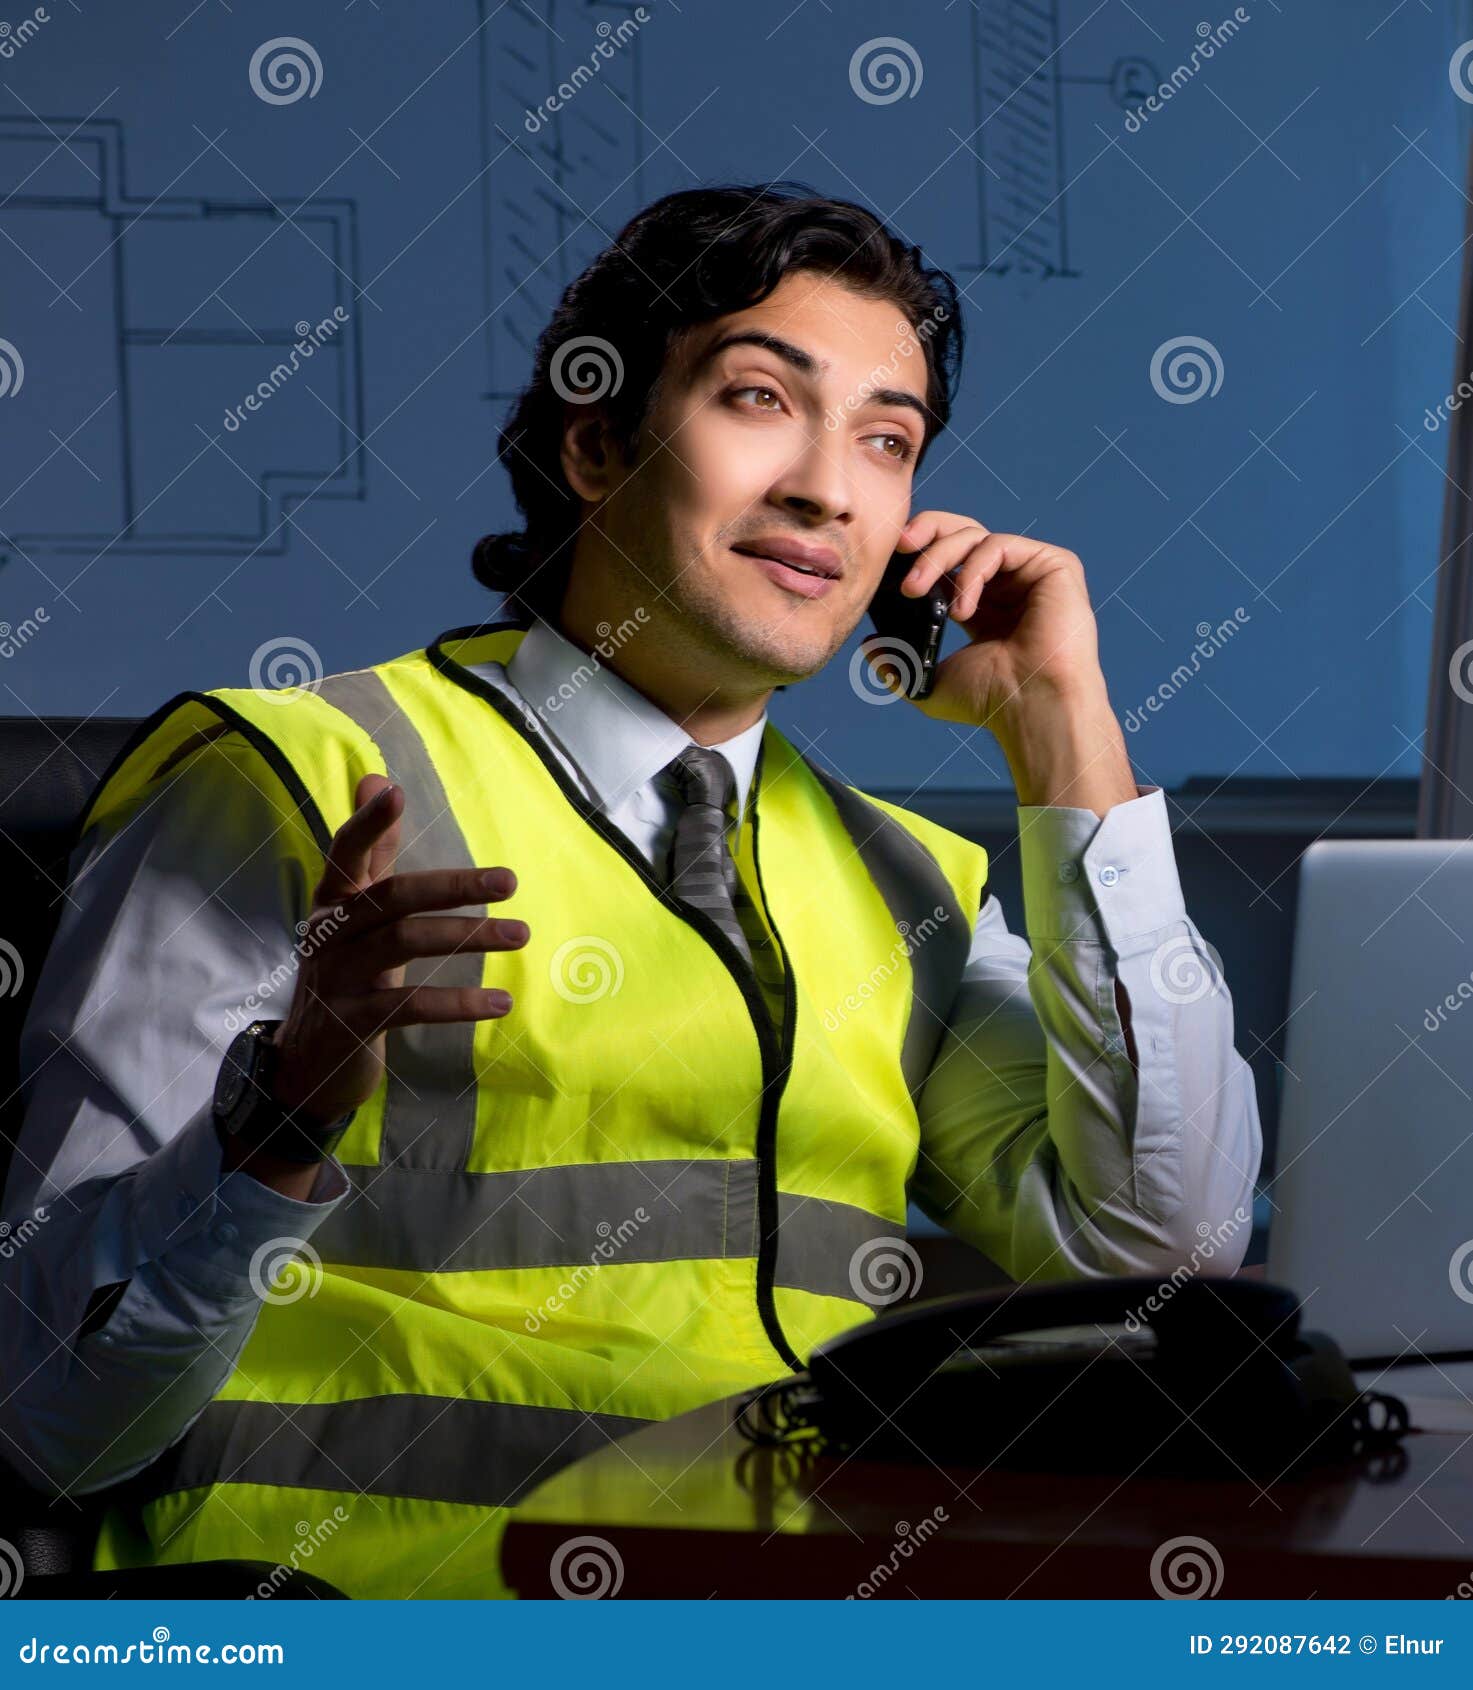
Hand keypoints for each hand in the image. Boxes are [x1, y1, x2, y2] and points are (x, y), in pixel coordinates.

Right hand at [268, 773, 527, 1130]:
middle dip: (452, 884)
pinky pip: (407, 1006)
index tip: (393, 790)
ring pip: (402, 943)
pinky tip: (500, 1002)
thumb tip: (378, 777)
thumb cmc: (347, 975)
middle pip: (390, 896)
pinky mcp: (352, 1022)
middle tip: (510, 880)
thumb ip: (374, 851)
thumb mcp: (359, 913)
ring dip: (467, 936)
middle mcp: (329, 933)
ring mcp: (337, 977)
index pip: (345, 852)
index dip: (368, 822)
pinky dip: (457, 1004)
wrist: (308, 1064)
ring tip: (521, 935)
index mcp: (333, 902)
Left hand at [861, 510, 1103, 730]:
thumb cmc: (992, 702)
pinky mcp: (1054, 565)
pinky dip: (972, 571)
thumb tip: (869, 646)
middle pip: (962, 531)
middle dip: (926, 531)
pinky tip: (961, 608)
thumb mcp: (930, 683)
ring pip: (976, 535)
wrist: (1032, 708)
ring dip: (937, 556)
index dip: (919, 549)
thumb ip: (898, 664)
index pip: (948, 557)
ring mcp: (1031, 573)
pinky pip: (1000, 545)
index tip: (890, 557)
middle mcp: (1008, 583)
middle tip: (899, 546)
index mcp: (983, 603)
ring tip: (915, 590)